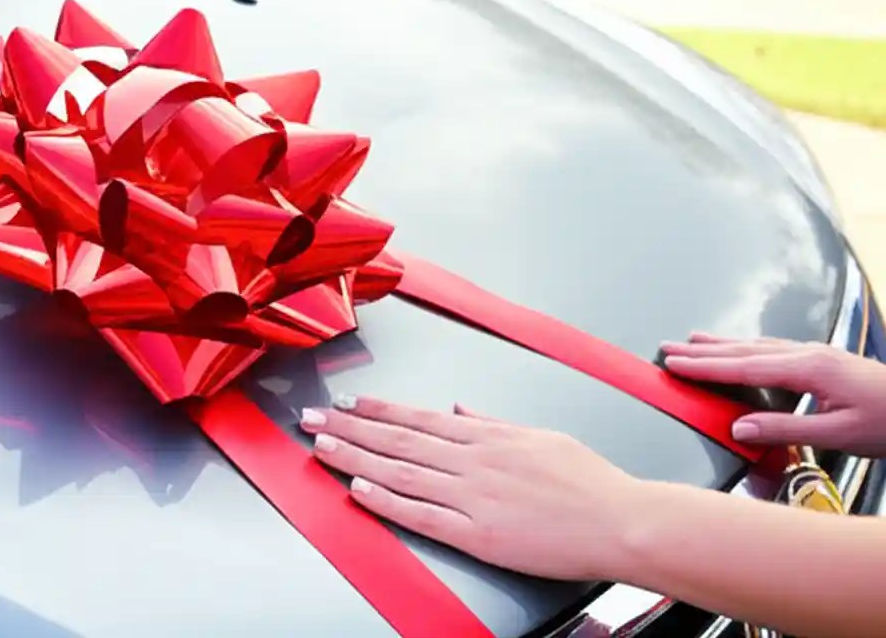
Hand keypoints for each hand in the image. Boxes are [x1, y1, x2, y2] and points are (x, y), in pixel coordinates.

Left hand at [299, 396, 657, 580]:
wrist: (622, 522)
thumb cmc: (590, 483)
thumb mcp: (540, 436)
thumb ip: (493, 424)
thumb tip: (460, 408)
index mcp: (489, 437)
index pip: (419, 419)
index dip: (378, 410)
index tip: (348, 403)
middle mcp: (475, 461)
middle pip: (400, 442)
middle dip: (351, 428)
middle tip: (314, 419)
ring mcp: (474, 497)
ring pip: (402, 473)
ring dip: (357, 458)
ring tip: (323, 447)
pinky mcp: (479, 533)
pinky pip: (423, 515)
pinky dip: (388, 502)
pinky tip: (359, 490)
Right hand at [662, 333, 885, 457]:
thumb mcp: (840, 434)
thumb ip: (787, 430)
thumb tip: (740, 429)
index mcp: (810, 370)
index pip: (745, 369)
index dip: (706, 368)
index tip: (674, 364)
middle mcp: (810, 355)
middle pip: (745, 351)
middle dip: (704, 350)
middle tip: (669, 347)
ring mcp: (818, 354)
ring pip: (758, 346)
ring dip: (723, 345)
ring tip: (694, 340)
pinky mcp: (825, 360)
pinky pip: (775, 348)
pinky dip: (748, 348)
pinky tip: (742, 349)